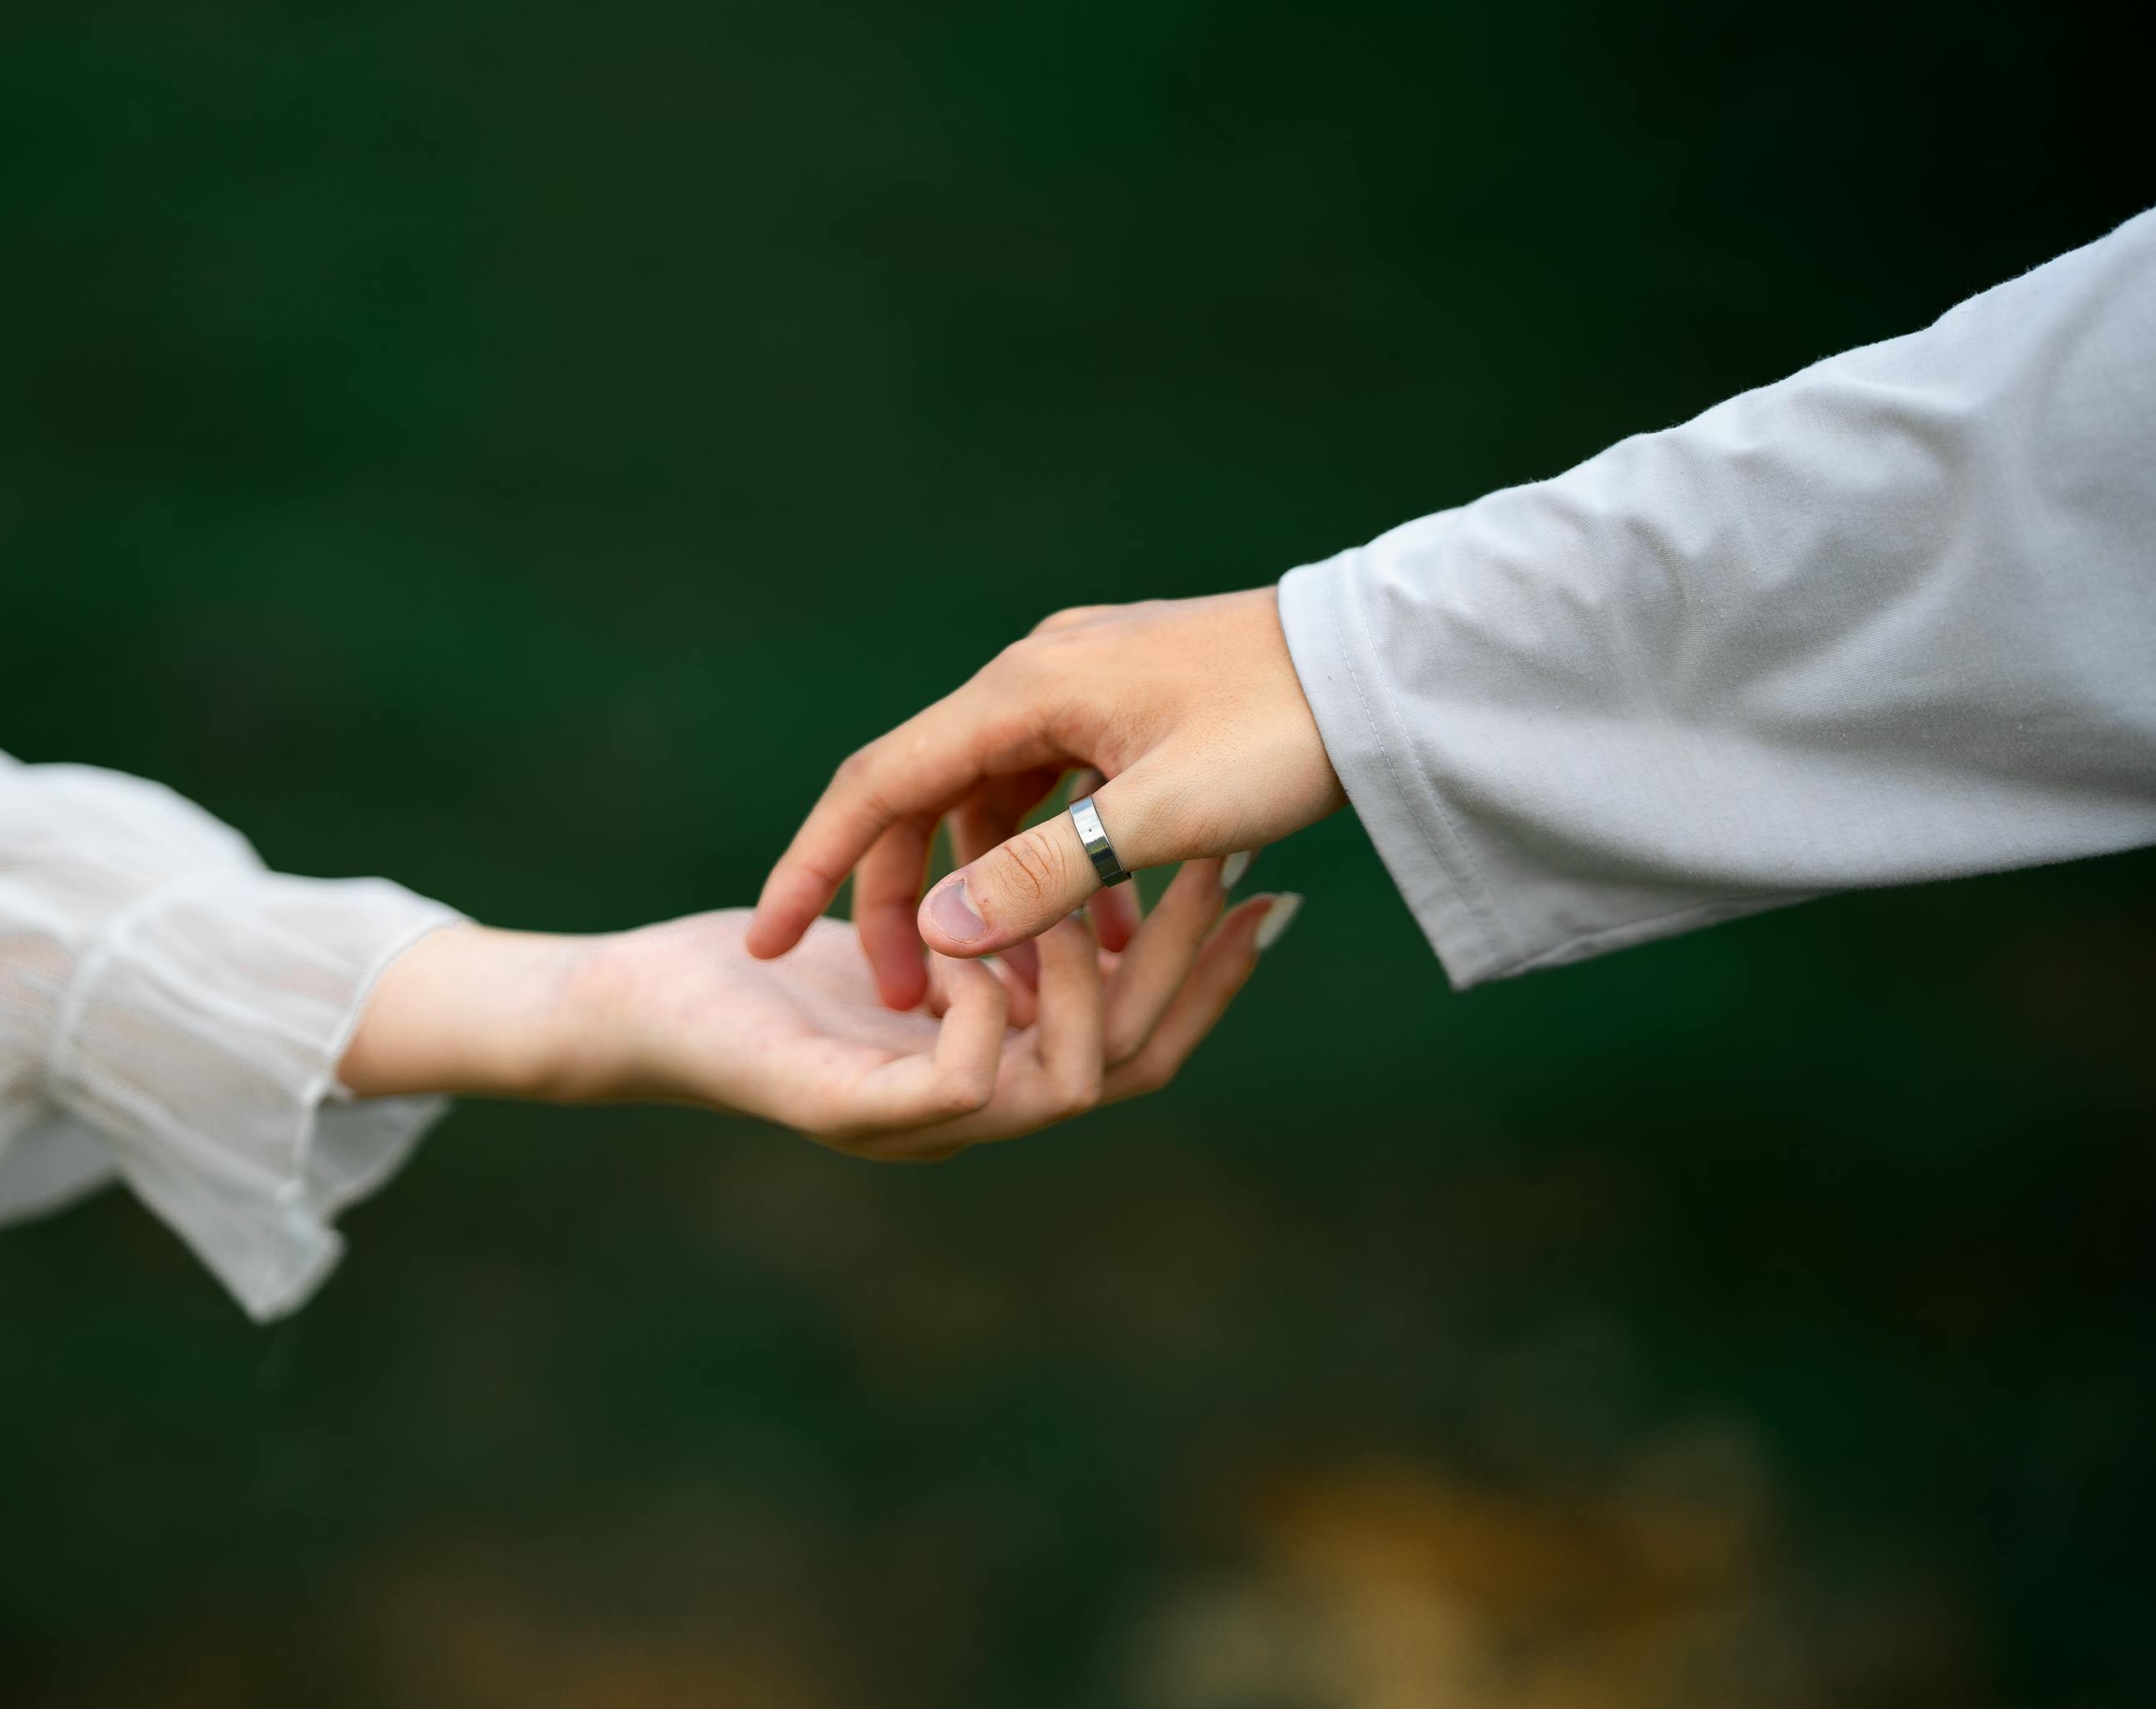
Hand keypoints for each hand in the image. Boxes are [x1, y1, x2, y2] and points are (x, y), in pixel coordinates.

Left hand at [339, 860, 1290, 1158]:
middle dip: (1183, 973)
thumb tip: (1102, 863)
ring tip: (1085, 901)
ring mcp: (912, 1124)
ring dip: (1088, 985)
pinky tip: (969, 940)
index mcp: (1000, 1067)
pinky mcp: (844, 1112)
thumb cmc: (766, 968)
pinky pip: (961, 1078)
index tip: (1266, 894)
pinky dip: (982, 1001)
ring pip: (1061, 1085)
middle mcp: (972, 1111)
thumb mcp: (913, 920)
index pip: (1144, 1045)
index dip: (1212, 980)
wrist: (635, 1006)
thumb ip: (1004, 910)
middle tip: (1220, 880)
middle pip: (1128, 1072)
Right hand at [744, 588, 1342, 1007]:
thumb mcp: (1158, 821)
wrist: (1389, 666)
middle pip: (926, 794)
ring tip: (1034, 980)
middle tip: (913, 997)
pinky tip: (1105, 925)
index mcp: (1025, 692)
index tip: (766, 942)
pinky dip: (1060, 861)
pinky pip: (1057, 792)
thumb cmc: (1284, 734)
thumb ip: (1041, 878)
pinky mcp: (1127, 704)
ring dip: (1001, 891)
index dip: (815, 867)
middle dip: (908, 897)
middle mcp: (1038, 678)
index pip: (880, 783)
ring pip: (995, 801)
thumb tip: (934, 935)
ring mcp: (1083, 686)